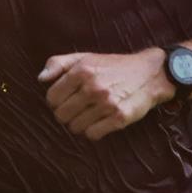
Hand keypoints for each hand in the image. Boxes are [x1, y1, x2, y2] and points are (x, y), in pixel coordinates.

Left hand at [39, 48, 171, 140]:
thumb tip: (41, 78)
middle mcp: (93, 87)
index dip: (56, 101)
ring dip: (80, 124)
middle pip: (61, 116)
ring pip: (75, 127)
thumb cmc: (114, 66)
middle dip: (66, 114)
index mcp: (82, 71)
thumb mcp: (86, 57)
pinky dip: (93, 131)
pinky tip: (100, 122)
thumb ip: (59, 63)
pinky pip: (92, 135)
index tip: (66, 100)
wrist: (151, 73)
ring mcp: (107, 104)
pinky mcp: (120, 118)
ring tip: (90, 115)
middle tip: (78, 109)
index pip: (52, 98)